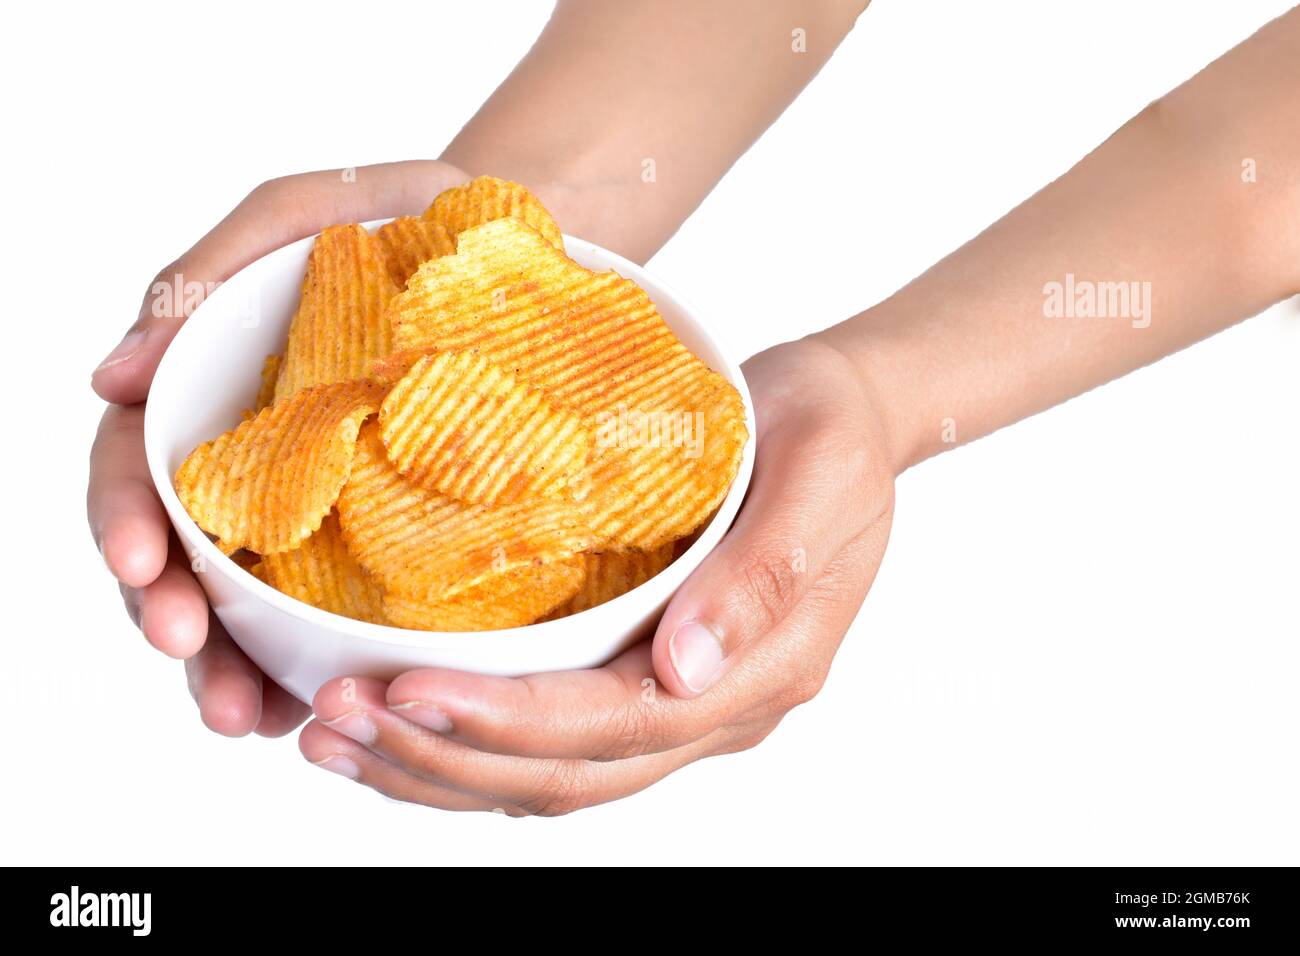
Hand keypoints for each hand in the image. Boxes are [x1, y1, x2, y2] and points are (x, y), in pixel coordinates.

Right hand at [87, 161, 468, 735]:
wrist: (532, 248)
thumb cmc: (413, 220)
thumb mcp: (311, 210)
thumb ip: (207, 272)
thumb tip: (106, 374)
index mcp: (214, 390)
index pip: (139, 462)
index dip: (127, 518)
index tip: (144, 567)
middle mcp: (254, 460)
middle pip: (183, 555)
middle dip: (180, 624)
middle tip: (208, 678)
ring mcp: (315, 506)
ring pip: (249, 602)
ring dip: (237, 667)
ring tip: (253, 718)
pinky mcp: (383, 535)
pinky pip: (335, 608)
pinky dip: (313, 659)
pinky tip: (319, 700)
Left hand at [298, 337, 896, 813]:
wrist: (844, 419)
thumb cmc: (829, 432)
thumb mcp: (820, 475)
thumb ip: (761, 578)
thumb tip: (682, 671)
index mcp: (759, 670)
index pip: (618, 726)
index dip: (507, 721)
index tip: (404, 690)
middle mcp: (712, 707)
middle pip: (565, 773)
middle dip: (440, 756)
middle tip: (331, 722)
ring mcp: (678, 703)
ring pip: (545, 777)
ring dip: (434, 766)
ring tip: (330, 736)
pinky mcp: (641, 677)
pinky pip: (547, 740)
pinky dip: (462, 742)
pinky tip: (393, 720)